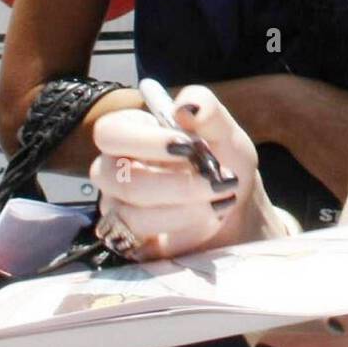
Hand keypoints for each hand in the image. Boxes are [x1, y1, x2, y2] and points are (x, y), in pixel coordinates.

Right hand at [90, 84, 260, 259]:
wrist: (238, 211)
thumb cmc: (224, 163)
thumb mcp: (226, 133)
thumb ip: (208, 111)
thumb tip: (185, 105)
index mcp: (132, 133)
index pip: (109, 132)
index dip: (145, 141)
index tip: (188, 147)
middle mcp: (116, 169)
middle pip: (111, 176)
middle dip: (171, 183)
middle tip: (215, 180)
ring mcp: (118, 208)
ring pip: (129, 213)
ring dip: (184, 207)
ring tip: (219, 198)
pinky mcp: (129, 240)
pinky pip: (138, 239)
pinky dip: (180, 226)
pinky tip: (206, 215)